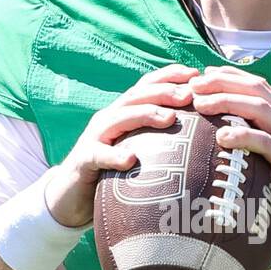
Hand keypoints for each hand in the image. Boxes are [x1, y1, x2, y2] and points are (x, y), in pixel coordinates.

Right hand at [44, 63, 197, 227]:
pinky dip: (115, 156)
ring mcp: (94, 137)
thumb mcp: (135, 148)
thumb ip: (158, 139)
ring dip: (144, 115)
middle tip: (189, 95)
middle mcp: (108, 119)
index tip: (196, 74)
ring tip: (169, 117)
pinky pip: (99, 155)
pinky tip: (131, 160)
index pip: (146, 87)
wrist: (71, 195)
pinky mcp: (84, 160)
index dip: (169, 76)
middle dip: (163, 92)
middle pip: (136, 97)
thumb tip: (199, 135)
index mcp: (123, 113)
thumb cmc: (111, 171)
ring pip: (119, 119)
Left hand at [188, 65, 270, 249]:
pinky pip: (266, 143)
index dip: (231, 76)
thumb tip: (231, 137)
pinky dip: (242, 136)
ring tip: (201, 104)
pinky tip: (222, 137)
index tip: (204, 74)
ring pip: (259, 109)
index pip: (259, 86)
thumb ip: (264, 142)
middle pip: (256, 90)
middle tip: (194, 85)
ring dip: (226, 102)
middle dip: (223, 82)